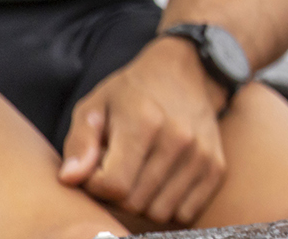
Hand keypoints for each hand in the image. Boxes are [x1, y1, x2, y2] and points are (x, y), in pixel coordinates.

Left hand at [58, 35, 232, 225]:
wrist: (187, 74)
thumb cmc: (131, 93)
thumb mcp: (94, 107)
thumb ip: (79, 143)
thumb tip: (71, 178)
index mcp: (145, 123)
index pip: (113, 186)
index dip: (94, 185)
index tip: (95, 169)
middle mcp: (179, 140)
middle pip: (134, 203)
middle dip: (116, 196)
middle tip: (115, 172)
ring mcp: (201, 155)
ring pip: (159, 213)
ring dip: (142, 203)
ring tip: (137, 176)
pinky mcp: (217, 168)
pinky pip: (185, 213)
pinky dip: (168, 205)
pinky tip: (160, 183)